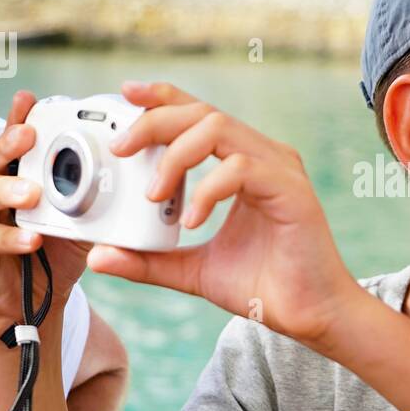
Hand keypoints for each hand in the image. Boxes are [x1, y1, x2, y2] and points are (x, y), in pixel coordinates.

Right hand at [0, 91, 91, 340]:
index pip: (13, 142)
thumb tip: (123, 179)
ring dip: (6, 190)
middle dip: (8, 145)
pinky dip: (6, 238)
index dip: (18, 119)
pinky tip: (29, 240)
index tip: (28, 100)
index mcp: (8, 175)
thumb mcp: (76, 224)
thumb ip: (90, 201)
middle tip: (28, 136)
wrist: (27, 309)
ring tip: (32, 194)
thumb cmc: (49, 258)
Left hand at [87, 81, 363, 349]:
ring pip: (218, 129)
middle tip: (122, 149)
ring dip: (176, 156)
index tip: (125, 95)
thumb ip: (149, 260)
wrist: (310, 315)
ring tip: (153, 194)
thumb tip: (99, 257)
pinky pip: (241, 168)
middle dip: (156, 122)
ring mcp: (279, 169)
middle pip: (202, 112)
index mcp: (244, 164)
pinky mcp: (291, 190)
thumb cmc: (264, 286)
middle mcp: (264, 157)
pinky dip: (207, 190)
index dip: (163, 98)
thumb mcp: (191, 270)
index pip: (199, 114)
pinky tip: (190, 221)